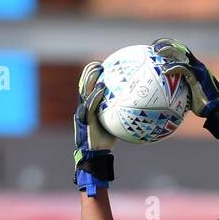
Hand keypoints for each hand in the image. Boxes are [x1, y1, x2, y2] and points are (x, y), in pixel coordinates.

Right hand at [74, 61, 116, 190]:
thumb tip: (135, 110)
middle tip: (99, 63)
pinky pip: (90, 103)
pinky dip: (95, 94)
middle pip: (84, 85)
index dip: (92, 76)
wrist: (95, 155)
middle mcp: (84, 107)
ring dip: (90, 78)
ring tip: (98, 69)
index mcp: (88, 107)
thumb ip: (119, 115)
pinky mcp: (84, 119)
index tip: (101, 65)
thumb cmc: (105, 141)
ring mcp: (82, 112)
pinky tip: (102, 87)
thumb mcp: (113, 125)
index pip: (88, 87)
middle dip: (89, 73)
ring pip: (84, 91)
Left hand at [150, 37, 218, 116]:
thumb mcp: (189, 93)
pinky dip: (173, 68)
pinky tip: (165, 71)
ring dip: (168, 51)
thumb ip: (180, 88)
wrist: (216, 109)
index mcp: (194, 67)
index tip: (157, 45)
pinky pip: (184, 68)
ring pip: (182, 54)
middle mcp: (196, 65)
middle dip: (167, 43)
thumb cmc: (203, 104)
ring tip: (157, 53)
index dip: (170, 45)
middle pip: (180, 48)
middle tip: (154, 45)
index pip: (181, 50)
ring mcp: (197, 70)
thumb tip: (166, 94)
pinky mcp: (197, 77)